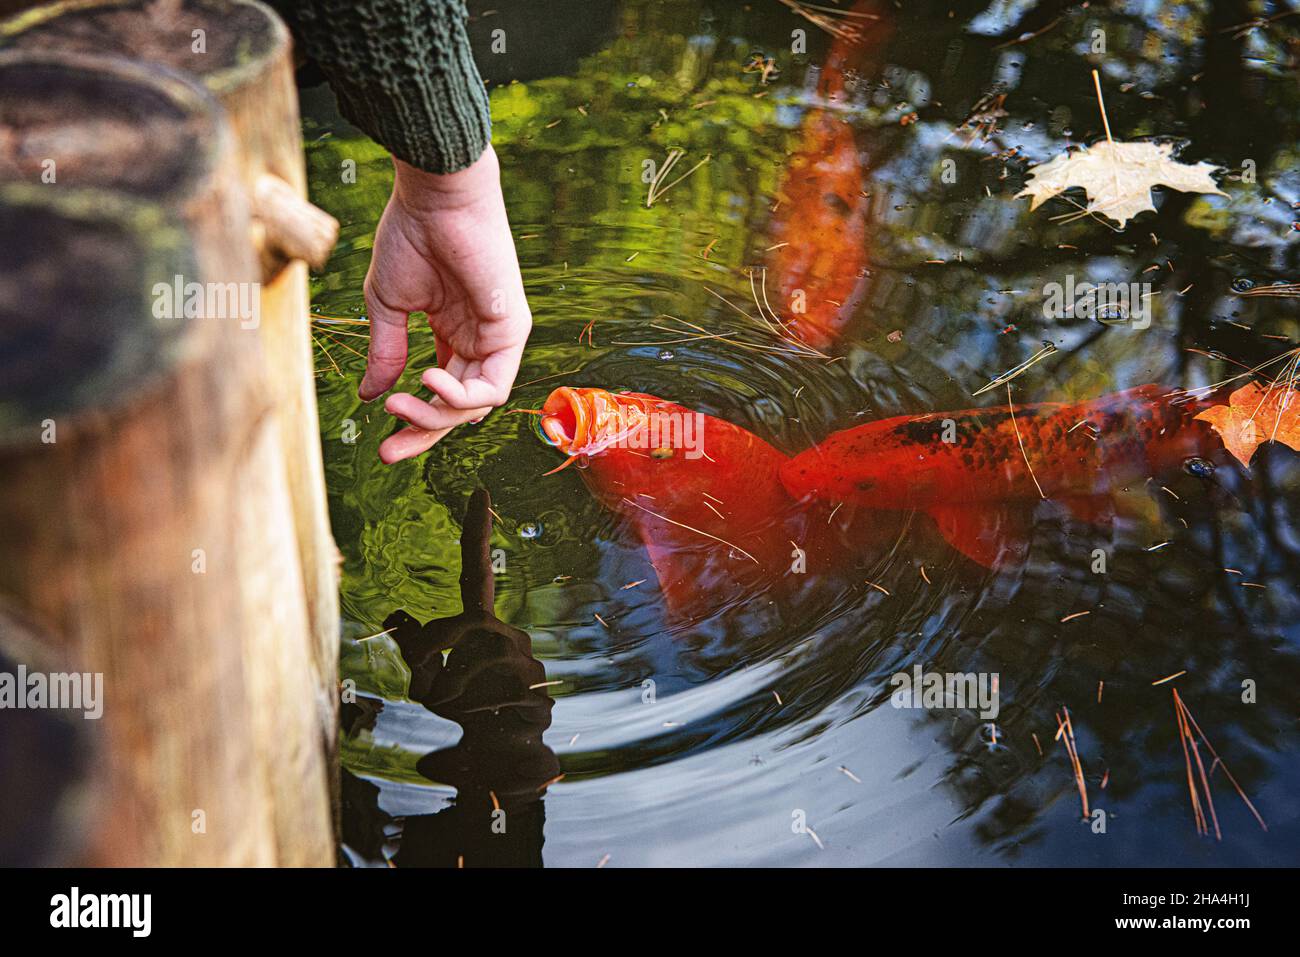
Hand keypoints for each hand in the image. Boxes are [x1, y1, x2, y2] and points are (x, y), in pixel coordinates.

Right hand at [361, 146, 531, 462]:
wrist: (434, 196)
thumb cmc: (412, 236)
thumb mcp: (389, 307)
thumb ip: (387, 354)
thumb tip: (371, 397)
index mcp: (452, 334)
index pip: (440, 393)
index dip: (414, 421)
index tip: (383, 445)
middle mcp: (480, 340)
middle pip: (460, 408)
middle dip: (424, 432)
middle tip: (389, 454)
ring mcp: (499, 337)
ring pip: (476, 404)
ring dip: (435, 414)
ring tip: (400, 405)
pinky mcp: (513, 329)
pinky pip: (493, 385)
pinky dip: (460, 395)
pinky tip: (429, 379)